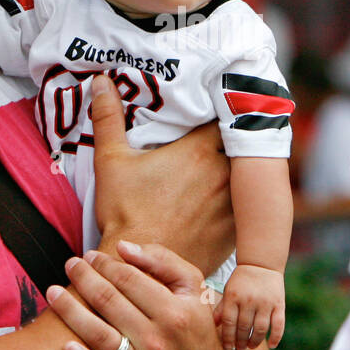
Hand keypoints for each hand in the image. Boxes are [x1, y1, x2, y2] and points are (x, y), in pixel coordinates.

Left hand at [45, 241, 242, 349]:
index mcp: (175, 311)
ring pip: (100, 335)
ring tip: (53, 293)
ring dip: (71, 312)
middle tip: (70, 265)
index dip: (105, 264)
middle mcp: (159, 340)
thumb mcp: (195, 291)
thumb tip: (123, 248)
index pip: (128, 279)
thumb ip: (164, 263)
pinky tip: (65, 346)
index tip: (90, 256)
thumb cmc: (197, 330)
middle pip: (109, 302)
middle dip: (84, 279)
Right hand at [90, 73, 233, 275]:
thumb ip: (108, 117)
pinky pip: (247, 208)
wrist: (138, 268)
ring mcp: (234, 204)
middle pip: (241, 146)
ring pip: (248, 177)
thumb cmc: (124, 213)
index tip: (217, 109)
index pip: (226, 118)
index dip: (224, 112)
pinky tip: (225, 202)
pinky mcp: (236, 231)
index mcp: (200, 151)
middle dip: (234, 141)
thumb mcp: (111, 161)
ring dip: (240, 171)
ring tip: (224, 170)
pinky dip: (240, 202)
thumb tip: (101, 81)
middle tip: (222, 138)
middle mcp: (224, 174)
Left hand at [216, 265, 284, 349]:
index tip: (228, 346)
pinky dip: (276, 337)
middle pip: (243, 327)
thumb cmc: (241, 281)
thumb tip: (214, 326)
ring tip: (250, 346)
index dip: (228, 337)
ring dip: (255, 341)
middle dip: (240, 341)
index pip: (228, 322)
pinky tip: (271, 345)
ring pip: (260, 329)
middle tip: (239, 348)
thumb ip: (221, 308)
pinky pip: (278, 324)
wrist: (261, 263)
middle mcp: (249, 300)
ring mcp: (265, 302)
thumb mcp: (228, 291)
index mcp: (233, 297)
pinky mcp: (279, 304)